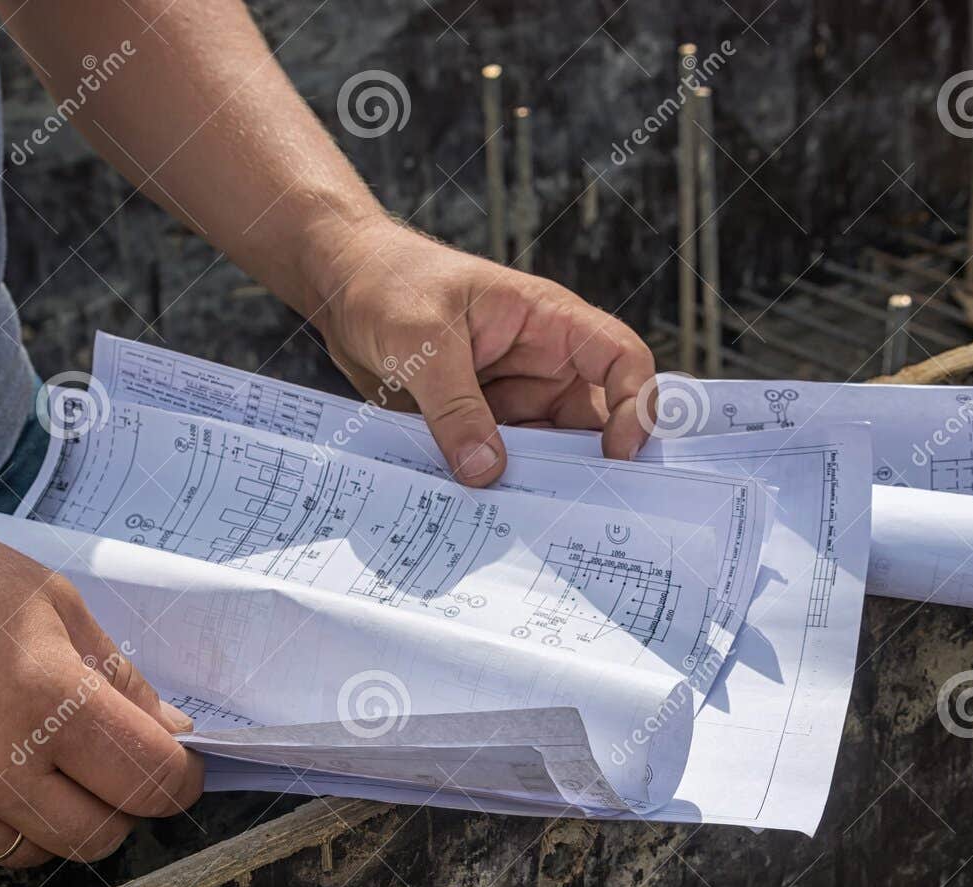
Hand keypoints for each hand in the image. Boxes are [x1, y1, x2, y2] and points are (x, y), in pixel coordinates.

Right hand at [0, 484, 202, 867]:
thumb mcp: (57, 604)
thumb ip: (122, 679)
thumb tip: (172, 736)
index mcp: (48, 699)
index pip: (149, 779)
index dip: (180, 779)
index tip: (180, 771)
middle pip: (100, 836)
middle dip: (121, 806)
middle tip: (107, 765)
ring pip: (35, 851)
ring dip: (51, 816)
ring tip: (26, 751)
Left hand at [306, 218, 655, 484]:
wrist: (340, 286)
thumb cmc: (388, 281)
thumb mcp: (422, 340)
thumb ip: (455, 408)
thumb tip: (487, 473)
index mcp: (548, 322)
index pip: (620, 358)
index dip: (633, 406)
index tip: (617, 454)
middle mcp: (539, 363)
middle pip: (588, 421)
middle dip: (583, 465)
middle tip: (568, 512)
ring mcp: (510, 397)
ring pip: (545, 451)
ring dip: (533, 482)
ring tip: (516, 519)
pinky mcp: (477, 423)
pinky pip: (498, 462)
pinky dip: (493, 486)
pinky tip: (479, 511)